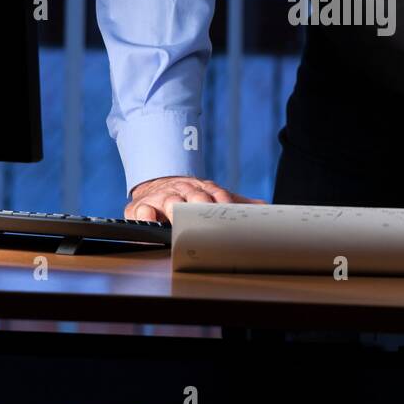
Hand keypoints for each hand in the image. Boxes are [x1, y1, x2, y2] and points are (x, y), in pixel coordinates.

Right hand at [125, 176, 265, 225]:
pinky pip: (141, 211)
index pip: (215, 194)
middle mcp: (182, 191)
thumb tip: (263, 208)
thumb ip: (234, 203)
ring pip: (169, 201)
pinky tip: (150, 219)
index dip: (222, 202)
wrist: (157, 184)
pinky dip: (146, 215)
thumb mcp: (211, 197)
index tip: (229, 210)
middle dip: (199, 204)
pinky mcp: (140, 207)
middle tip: (204, 215)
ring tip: (179, 218)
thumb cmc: (188, 197)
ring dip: (175, 208)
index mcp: (201, 190)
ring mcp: (161, 198)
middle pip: (193, 196)